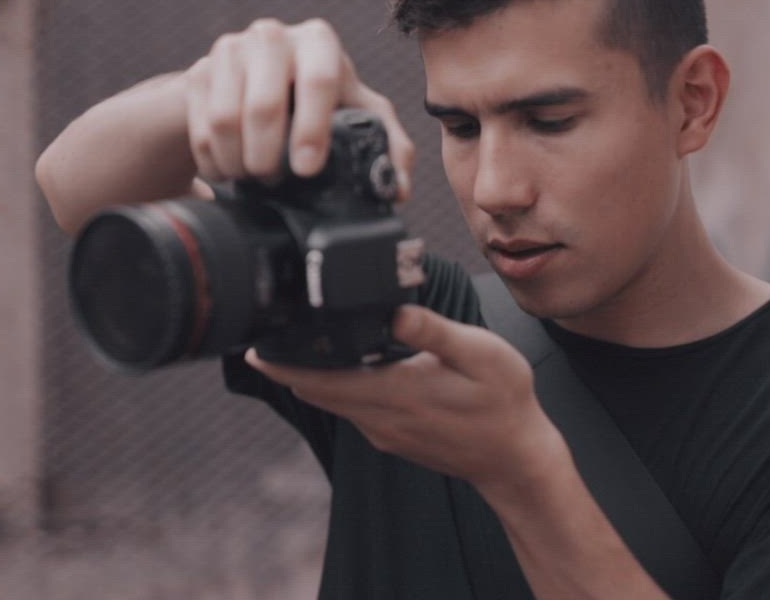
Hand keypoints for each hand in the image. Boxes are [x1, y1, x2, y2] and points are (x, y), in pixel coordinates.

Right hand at [184, 18, 413, 196]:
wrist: (260, 81)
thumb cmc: (318, 100)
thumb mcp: (357, 115)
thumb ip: (387, 146)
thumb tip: (396, 189)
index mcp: (318, 40)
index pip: (318, 80)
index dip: (312, 130)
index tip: (307, 170)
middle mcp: (272, 36)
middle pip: (264, 105)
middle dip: (269, 158)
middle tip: (276, 181)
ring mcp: (229, 50)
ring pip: (225, 121)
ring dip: (239, 163)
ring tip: (254, 177)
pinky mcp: (198, 72)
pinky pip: (200, 129)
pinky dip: (214, 162)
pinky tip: (230, 170)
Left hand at [246, 304, 565, 490]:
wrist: (516, 459)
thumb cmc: (504, 403)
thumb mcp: (479, 354)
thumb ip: (433, 332)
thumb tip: (393, 311)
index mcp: (394, 393)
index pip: (320, 379)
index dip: (283, 364)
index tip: (253, 348)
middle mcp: (379, 417)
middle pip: (315, 390)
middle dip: (286, 366)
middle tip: (260, 335)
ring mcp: (382, 431)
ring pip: (331, 400)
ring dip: (311, 375)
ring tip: (292, 342)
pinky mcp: (390, 436)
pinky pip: (351, 409)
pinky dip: (337, 387)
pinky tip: (342, 365)